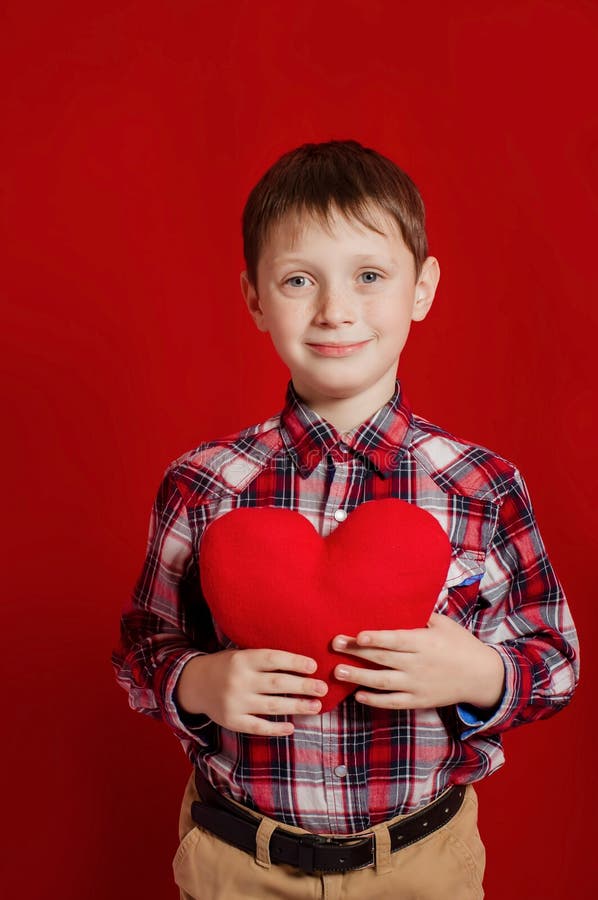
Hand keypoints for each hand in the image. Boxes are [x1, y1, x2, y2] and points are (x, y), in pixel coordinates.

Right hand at [175, 648, 327, 735]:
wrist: (195, 683)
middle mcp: (239, 680)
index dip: (295, 662)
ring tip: (315, 706)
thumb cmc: (227, 666)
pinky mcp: (232, 721)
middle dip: (304, 686)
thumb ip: (265, 660)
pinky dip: (276, 728)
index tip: (314, 666)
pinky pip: (258, 726)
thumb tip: (302, 665)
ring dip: (297, 706)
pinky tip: (291, 726)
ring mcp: (235, 702)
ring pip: (272, 706)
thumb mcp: (241, 655)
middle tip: (323, 688)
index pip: (274, 659)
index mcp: (242, 660)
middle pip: (278, 684)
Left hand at [332, 613, 504, 710]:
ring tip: (337, 671)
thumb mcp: (444, 624)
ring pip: (383, 682)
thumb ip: (421, 615)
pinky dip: (374, 700)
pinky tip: (357, 695)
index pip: (396, 640)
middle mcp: (419, 664)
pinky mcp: (418, 701)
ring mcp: (417, 685)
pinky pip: (393, 702)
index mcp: (425, 642)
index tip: (357, 635)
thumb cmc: (460, 644)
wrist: (481, 677)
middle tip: (335, 645)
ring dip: (359, 677)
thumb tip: (397, 598)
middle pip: (383, 658)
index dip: (376, 638)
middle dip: (357, 652)